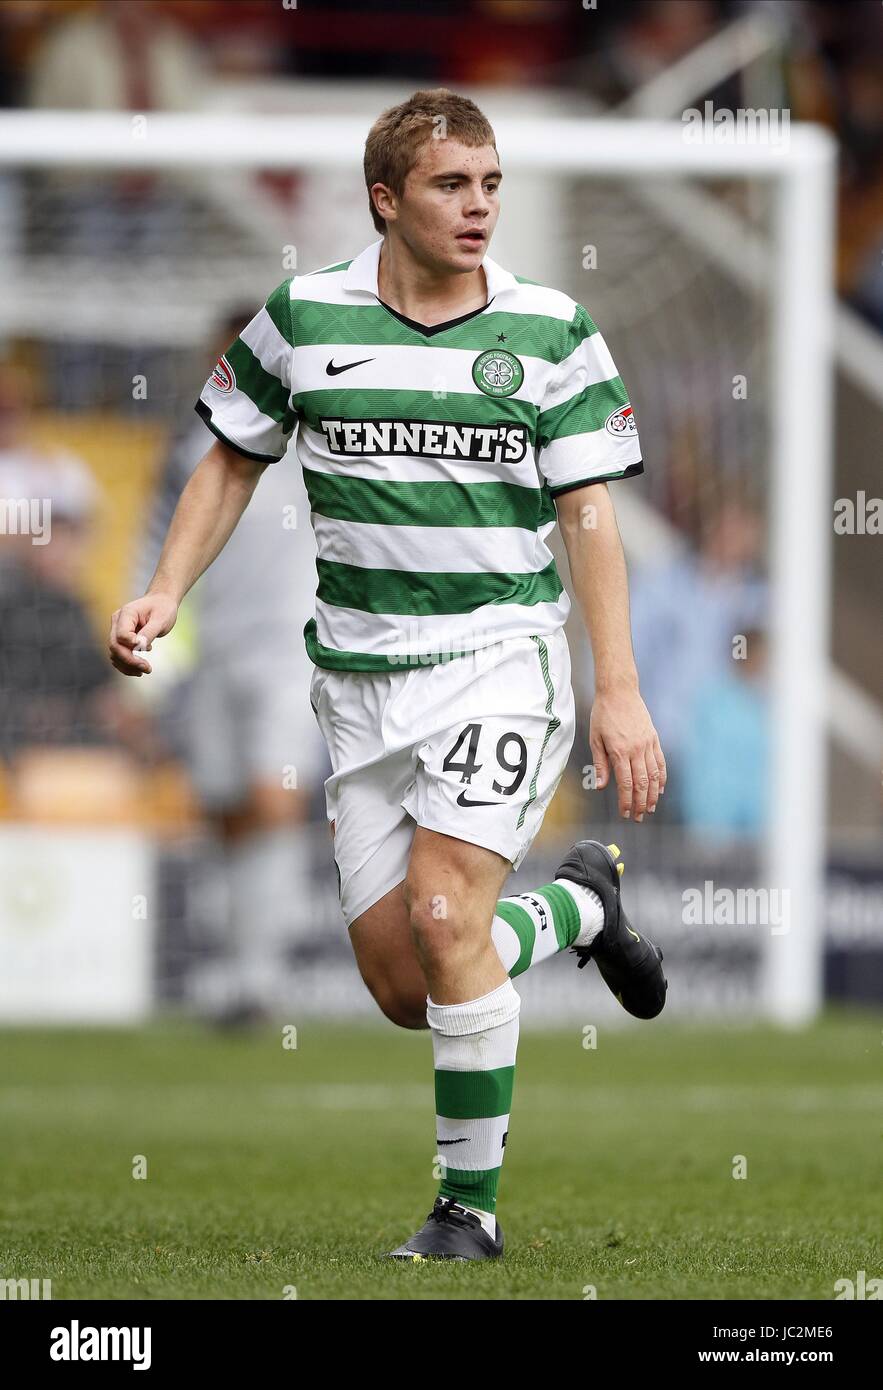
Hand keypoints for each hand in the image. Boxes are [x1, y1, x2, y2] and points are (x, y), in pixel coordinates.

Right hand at [108, 591, 177, 675]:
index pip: (122, 635)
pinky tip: (139, 668)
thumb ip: (149, 632)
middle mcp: (117, 621)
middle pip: (115, 646)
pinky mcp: (120, 638)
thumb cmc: (163, 608)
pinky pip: (118, 654)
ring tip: (145, 670)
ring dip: (127, 665)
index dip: (132, 646)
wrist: (161, 602)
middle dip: (130, 660)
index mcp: (127, 613)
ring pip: (114, 653)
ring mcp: (117, 630)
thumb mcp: (161, 619)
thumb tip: (139, 646)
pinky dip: (126, 664)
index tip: (149, 649)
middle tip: (148, 669)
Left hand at [589, 683, 665, 820]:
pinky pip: (660, 762)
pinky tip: (659, 789)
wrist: (619, 692)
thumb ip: (600, 764)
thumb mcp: (595, 739)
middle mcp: (636, 749)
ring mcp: (647, 744)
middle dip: (640, 803)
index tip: (625, 813)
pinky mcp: (654, 739)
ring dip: (652, 795)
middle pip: (642, 783)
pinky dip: (662, 778)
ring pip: (654, 775)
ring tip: (649, 808)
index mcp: (619, 751)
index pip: (625, 783)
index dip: (626, 801)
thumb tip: (600, 786)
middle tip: (638, 817)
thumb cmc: (603, 714)